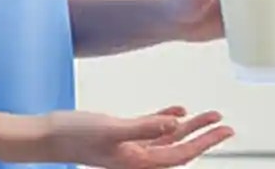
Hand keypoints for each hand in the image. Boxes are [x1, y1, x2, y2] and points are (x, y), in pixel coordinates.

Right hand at [42, 105, 233, 168]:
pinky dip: (166, 121)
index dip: (206, 142)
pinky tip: (177, 112)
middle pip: (180, 147)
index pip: (182, 153)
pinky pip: (152, 131)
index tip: (225, 130)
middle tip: (225, 125)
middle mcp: (138, 158)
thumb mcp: (113, 129)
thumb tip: (177, 126)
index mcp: (139, 162)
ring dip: (189, 126)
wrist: (48, 136)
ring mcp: (131, 148)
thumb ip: (146, 127)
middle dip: (204, 135)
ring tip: (209, 115)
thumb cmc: (75, 136)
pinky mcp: (122, 137)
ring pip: (168, 138)